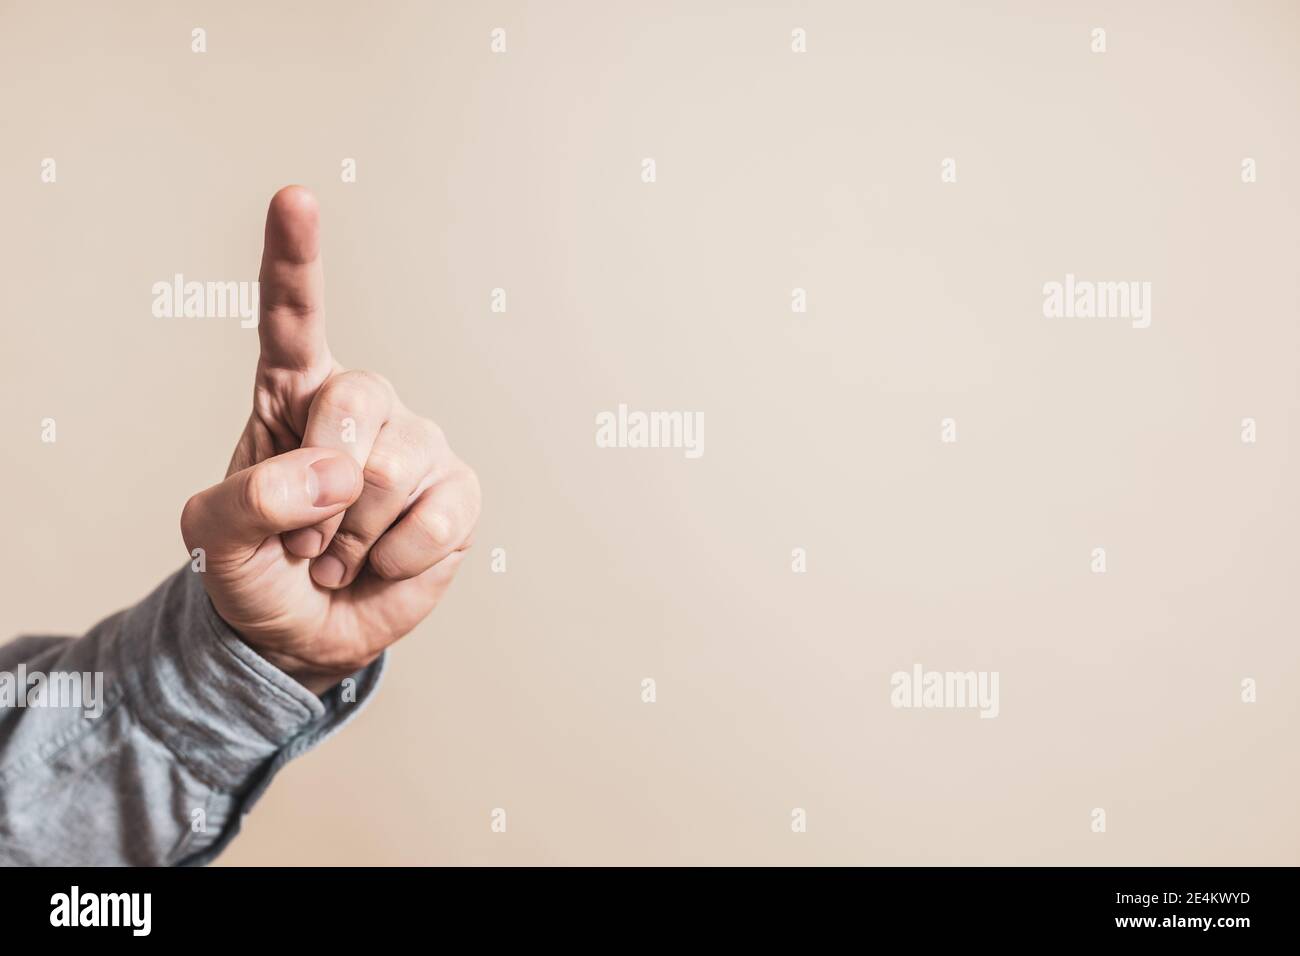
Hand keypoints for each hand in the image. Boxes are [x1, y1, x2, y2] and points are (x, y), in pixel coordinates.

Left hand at [180, 186, 480, 693]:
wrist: (307, 635)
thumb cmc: (257, 572)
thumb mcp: (212, 542)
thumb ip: (249, 501)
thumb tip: (335, 471)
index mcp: (290, 397)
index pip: (293, 319)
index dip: (295, 260)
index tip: (295, 197)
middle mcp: (359, 408)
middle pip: (356, 398)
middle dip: (323, 483)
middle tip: (304, 538)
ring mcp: (415, 445)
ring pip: (394, 466)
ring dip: (353, 535)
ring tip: (338, 555)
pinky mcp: (457, 493)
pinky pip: (438, 515)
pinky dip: (397, 558)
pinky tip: (383, 562)